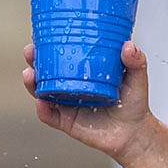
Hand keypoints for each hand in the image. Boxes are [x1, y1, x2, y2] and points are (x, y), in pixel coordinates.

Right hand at [21, 40, 151, 159]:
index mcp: (83, 73)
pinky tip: (41, 102)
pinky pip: (50, 116)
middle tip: (31, 51)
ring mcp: (67, 105)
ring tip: (30, 74)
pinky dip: (43, 110)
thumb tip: (129, 46)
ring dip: (32, 83)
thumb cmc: (134, 103)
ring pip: (42, 93)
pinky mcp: (67, 122)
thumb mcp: (137, 79)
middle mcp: (71, 87)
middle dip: (34, 61)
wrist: (134, 133)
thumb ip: (136, 62)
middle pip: (45, 72)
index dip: (49, 46)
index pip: (61, 56)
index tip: (42, 34)